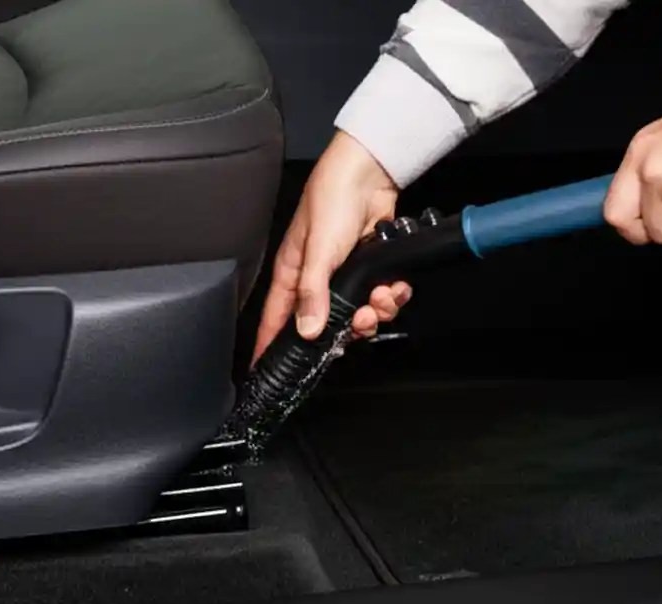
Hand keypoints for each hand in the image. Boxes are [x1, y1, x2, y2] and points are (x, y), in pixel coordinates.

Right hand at [252, 131, 409, 363]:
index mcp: (292, 274)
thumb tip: (308, 331)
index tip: (267, 371)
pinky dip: (392, 296)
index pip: (276, 320)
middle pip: (327, 325)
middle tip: (362, 321)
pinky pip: (381, 297)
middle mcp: (316, 279)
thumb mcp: (318, 251)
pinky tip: (394, 286)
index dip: (271, 346)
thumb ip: (313, 293)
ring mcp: (344, 275)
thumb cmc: (331, 200)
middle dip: (350, 328)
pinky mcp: (370, 268)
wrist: (368, 173)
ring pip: (359, 313)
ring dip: (376, 311)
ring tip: (383, 296)